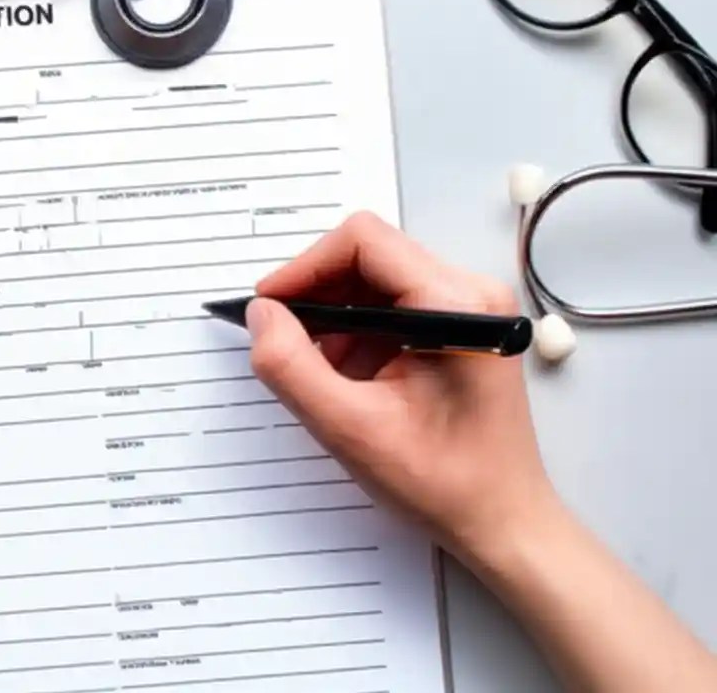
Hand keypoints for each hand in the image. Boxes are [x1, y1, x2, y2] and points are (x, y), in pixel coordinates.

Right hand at [247, 212, 558, 560]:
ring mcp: (470, 310)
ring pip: (378, 282)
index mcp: (455, 305)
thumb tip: (261, 315)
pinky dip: (357, 333)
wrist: (501, 522)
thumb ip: (291, 365)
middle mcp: (471, 294)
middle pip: (370, 256)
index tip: (269, 309)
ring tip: (317, 370)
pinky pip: (394, 307)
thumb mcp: (349, 427)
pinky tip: (346, 377)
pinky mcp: (461, 330)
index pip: (363, 242)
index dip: (304, 268)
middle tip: (282, 340)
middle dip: (317, 294)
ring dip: (335, 317)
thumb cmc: (443, 482)